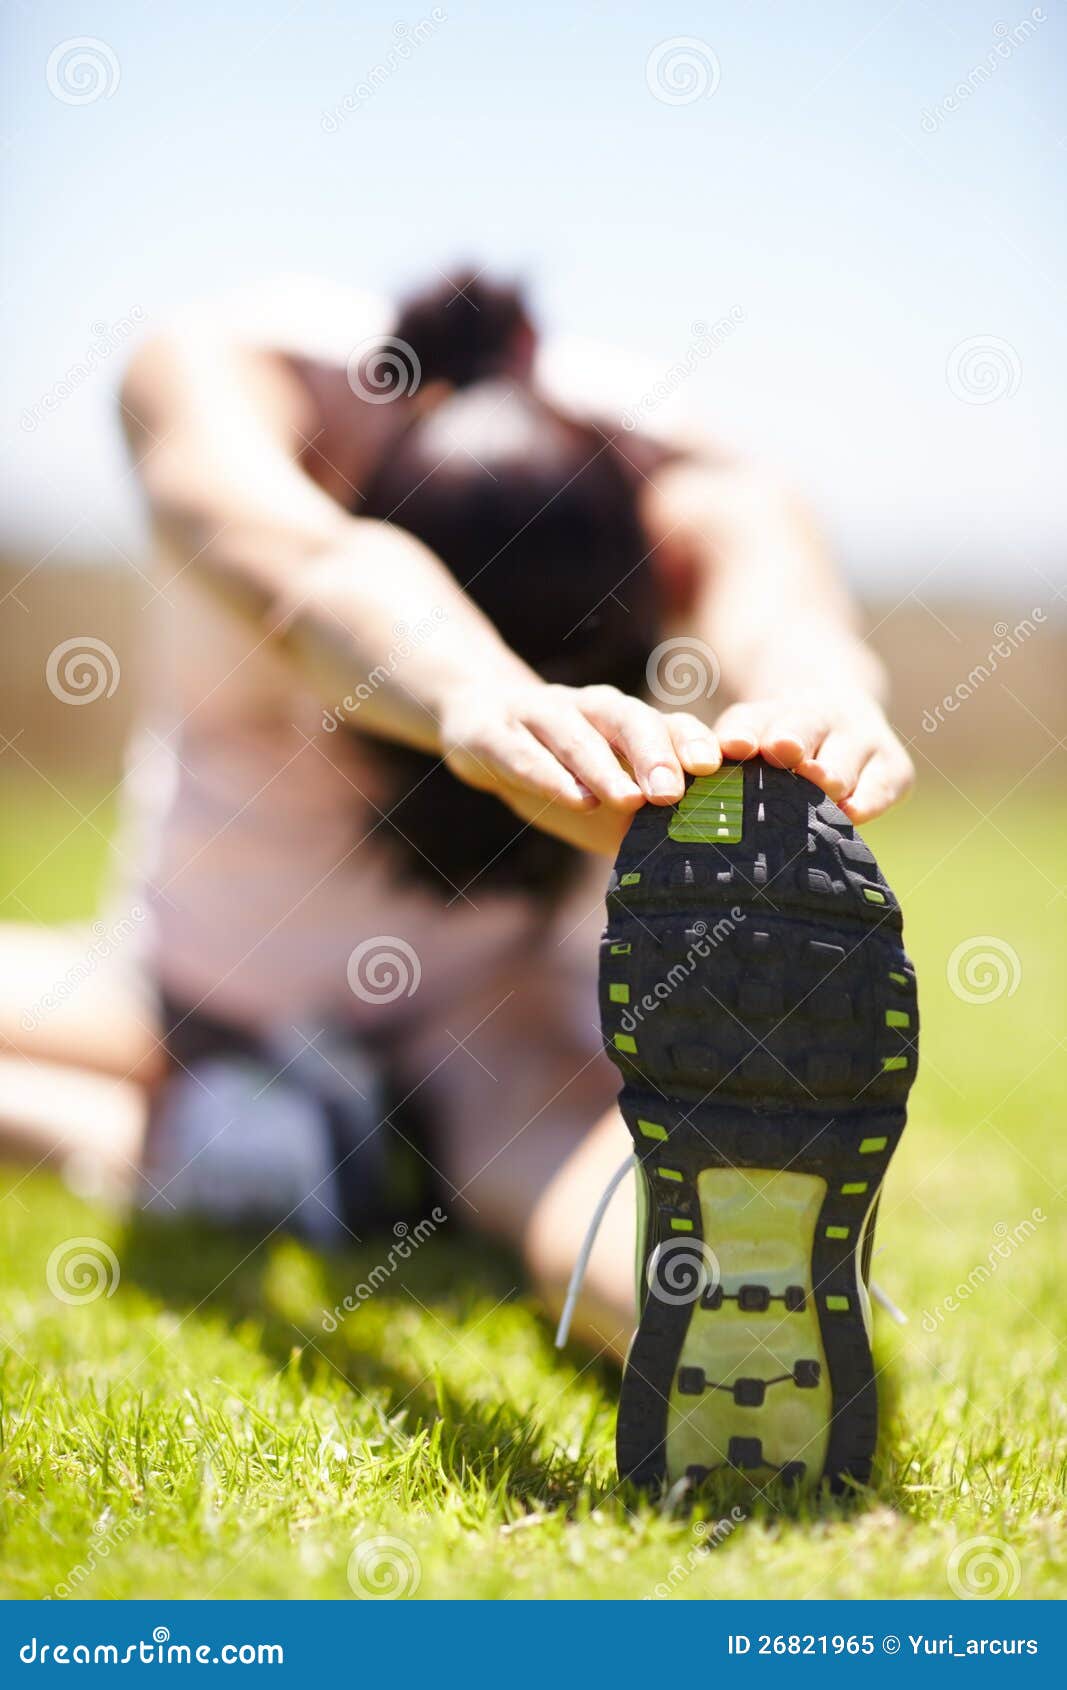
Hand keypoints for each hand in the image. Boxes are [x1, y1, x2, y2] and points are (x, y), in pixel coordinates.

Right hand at [438, 679, 721, 854]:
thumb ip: (641, 821)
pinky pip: (522, 750)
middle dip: (653, 754)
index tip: (719, 770)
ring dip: (603, 765)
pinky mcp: (491, 730)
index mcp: (624, 722)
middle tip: (672, 792)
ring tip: (628, 799)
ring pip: (576, 732)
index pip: (667, 724)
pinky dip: (548, 773)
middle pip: (628, 718)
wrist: (477, 722)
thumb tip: (690, 863)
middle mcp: (588, 709)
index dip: (694, 742)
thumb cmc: (558, 771)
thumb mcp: (603, 797)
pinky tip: (571, 797)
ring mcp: (539, 713)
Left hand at [713, 688, 913, 822]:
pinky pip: (883, 783)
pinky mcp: (893, 767)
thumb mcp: (747, 740)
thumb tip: (692, 792)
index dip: (743, 734)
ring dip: (830, 772)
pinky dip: (869, 798)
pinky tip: (853, 811)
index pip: (749, 722)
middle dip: (791, 740)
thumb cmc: (776, 747)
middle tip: (782, 750)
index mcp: (766, 716)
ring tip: (824, 784)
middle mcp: (817, 718)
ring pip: (842, 758)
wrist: (840, 715)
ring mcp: (860, 738)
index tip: (735, 746)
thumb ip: (728, 758)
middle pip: (802, 727)